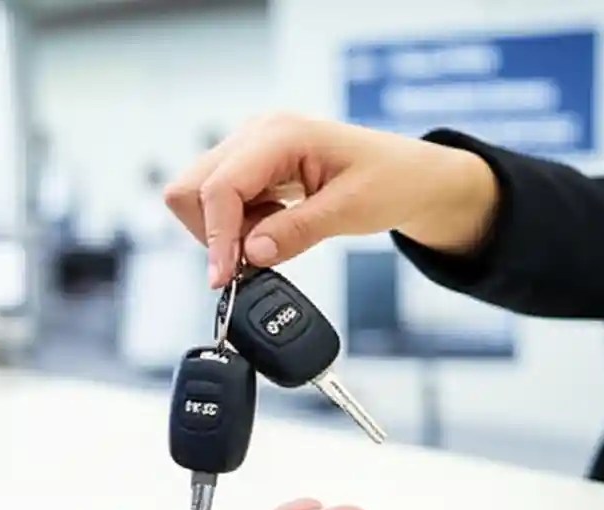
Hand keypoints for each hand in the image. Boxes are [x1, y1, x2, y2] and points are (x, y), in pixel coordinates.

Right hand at [163, 113, 497, 287]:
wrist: (411, 176)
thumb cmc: (392, 180)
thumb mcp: (352, 210)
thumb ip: (298, 231)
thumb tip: (251, 254)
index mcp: (281, 133)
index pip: (221, 187)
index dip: (216, 239)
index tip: (225, 281)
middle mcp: (257, 133)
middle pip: (191, 187)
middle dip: (213, 233)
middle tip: (253, 258)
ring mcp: (251, 148)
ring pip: (200, 196)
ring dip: (227, 231)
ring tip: (276, 237)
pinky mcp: (254, 166)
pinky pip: (223, 202)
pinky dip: (239, 227)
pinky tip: (275, 228)